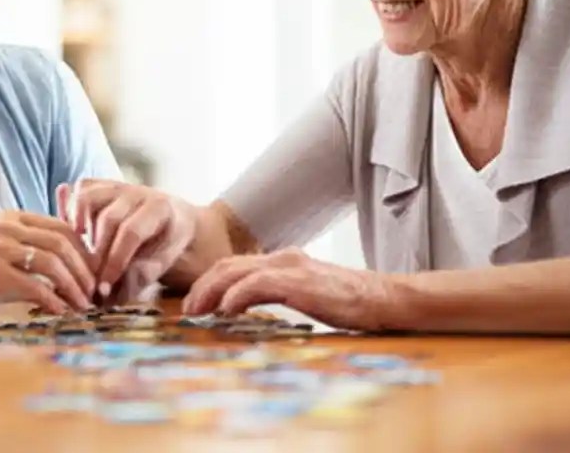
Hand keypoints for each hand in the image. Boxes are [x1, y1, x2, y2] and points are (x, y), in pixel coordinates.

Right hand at [0, 210, 95, 312]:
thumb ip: (29, 244)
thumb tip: (70, 262)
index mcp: (14, 216)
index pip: (62, 226)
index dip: (85, 250)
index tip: (95, 271)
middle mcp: (8, 226)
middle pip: (62, 242)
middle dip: (84, 269)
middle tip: (95, 291)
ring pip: (52, 262)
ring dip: (73, 285)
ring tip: (83, 304)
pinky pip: (34, 285)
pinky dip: (53, 299)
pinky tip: (61, 311)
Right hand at [58, 180, 198, 302]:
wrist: (171, 219)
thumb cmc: (165, 245)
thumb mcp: (163, 263)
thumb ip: (141, 276)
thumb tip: (111, 289)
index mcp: (159, 208)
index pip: (131, 233)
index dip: (115, 262)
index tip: (104, 287)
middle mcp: (137, 191)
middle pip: (108, 219)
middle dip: (97, 253)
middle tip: (92, 279)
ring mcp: (116, 185)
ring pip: (87, 199)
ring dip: (80, 229)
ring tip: (84, 253)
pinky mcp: (101, 183)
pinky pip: (79, 190)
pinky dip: (72, 210)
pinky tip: (79, 234)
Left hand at [182, 248, 391, 330]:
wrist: (383, 299)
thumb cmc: (347, 303)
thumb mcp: (305, 294)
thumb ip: (278, 293)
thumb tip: (245, 309)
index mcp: (281, 260)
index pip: (233, 265)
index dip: (208, 282)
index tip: (194, 303)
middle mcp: (282, 258)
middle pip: (226, 266)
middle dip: (201, 287)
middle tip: (186, 311)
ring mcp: (290, 267)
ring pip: (235, 272)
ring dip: (210, 293)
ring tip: (197, 312)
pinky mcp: (299, 282)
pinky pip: (257, 285)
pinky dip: (236, 297)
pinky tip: (226, 311)